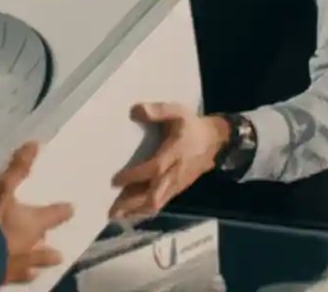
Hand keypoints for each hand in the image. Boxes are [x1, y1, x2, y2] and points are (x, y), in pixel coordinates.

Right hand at [0, 142, 74, 283]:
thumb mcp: (2, 189)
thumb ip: (17, 169)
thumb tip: (35, 144)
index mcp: (33, 222)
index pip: (53, 214)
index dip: (62, 211)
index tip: (72, 209)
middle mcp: (31, 244)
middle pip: (43, 240)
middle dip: (48, 240)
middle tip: (59, 246)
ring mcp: (19, 262)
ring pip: (35, 260)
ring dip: (42, 259)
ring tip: (55, 258)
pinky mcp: (4, 275)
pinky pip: (19, 275)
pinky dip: (25, 274)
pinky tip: (30, 276)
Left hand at [108, 103, 229, 220]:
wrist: (216, 140)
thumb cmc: (192, 125)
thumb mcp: (177, 112)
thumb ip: (158, 111)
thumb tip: (135, 111)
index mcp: (174, 153)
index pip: (154, 168)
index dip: (135, 176)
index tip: (115, 181)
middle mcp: (175, 173)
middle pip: (154, 195)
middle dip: (133, 204)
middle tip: (111, 211)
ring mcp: (177, 184)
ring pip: (157, 203)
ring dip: (136, 211)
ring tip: (116, 216)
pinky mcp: (178, 189)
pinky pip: (161, 203)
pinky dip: (145, 210)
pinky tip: (131, 213)